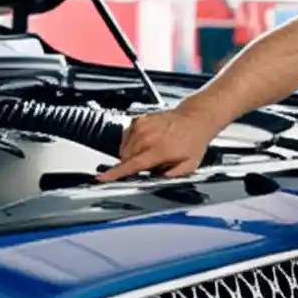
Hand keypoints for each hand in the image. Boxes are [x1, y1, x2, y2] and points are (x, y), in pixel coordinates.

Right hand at [95, 105, 220, 181]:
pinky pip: (126, 136)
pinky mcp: (140, 119)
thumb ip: (172, 175)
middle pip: (126, 157)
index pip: (132, 164)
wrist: (195, 118)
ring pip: (125, 147)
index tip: (102, 178)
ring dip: (131, 155)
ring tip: (149, 153)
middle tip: (149, 165)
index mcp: (159, 150)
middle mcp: (148, 136)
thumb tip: (158, 179)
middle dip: (132, 166)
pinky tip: (144, 144)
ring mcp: (142, 126)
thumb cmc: (192, 141)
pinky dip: (131, 143)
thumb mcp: (189, 165)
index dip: (116, 173)